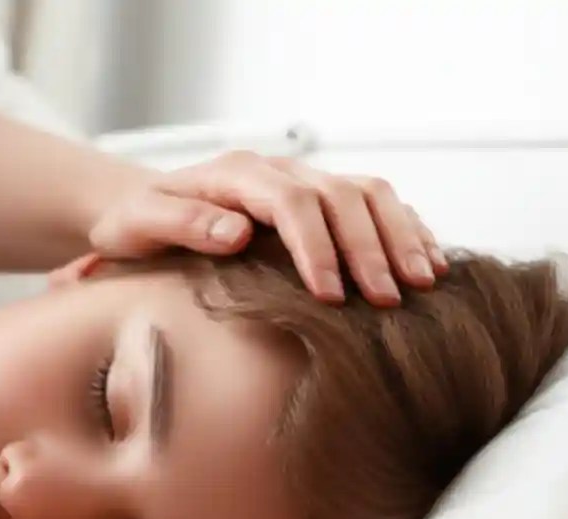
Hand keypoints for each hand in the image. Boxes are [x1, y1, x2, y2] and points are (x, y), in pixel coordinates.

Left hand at [87, 151, 446, 305]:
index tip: (331, 296)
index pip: (293, 202)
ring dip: (401, 236)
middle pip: (344, 195)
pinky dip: (409, 230)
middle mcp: (281, 170)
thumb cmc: (137, 225)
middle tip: (387, 300)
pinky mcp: (325, 200)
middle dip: (371, 248)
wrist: (143, 210)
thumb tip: (235, 232)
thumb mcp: (138, 225)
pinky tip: (430, 264)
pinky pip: (379, 204)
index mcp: (238, 175)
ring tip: (423, 283)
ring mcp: (308, 181)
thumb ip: (181, 223)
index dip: (317, 247)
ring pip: (371, 193)